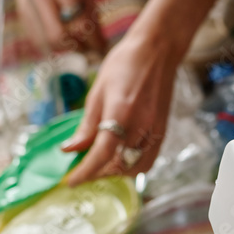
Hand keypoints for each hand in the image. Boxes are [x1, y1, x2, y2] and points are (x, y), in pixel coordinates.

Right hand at [20, 0, 105, 53]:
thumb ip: (90, 9)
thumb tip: (99, 40)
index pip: (82, 24)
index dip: (94, 41)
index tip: (102, 46)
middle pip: (62, 37)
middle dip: (78, 47)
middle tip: (89, 48)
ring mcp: (29, 2)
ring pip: (48, 40)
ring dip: (65, 47)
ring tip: (77, 43)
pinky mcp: (22, 8)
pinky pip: (37, 35)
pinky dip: (51, 42)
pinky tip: (62, 37)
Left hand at [61, 30, 176, 184]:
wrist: (157, 51)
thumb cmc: (124, 65)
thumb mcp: (98, 92)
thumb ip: (86, 125)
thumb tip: (69, 149)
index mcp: (121, 113)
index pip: (101, 154)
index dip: (85, 172)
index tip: (71, 182)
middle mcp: (141, 126)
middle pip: (120, 165)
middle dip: (100, 173)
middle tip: (84, 170)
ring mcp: (155, 130)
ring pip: (137, 167)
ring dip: (118, 172)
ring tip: (103, 165)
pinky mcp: (163, 130)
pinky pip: (149, 160)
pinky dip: (134, 166)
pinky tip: (122, 158)